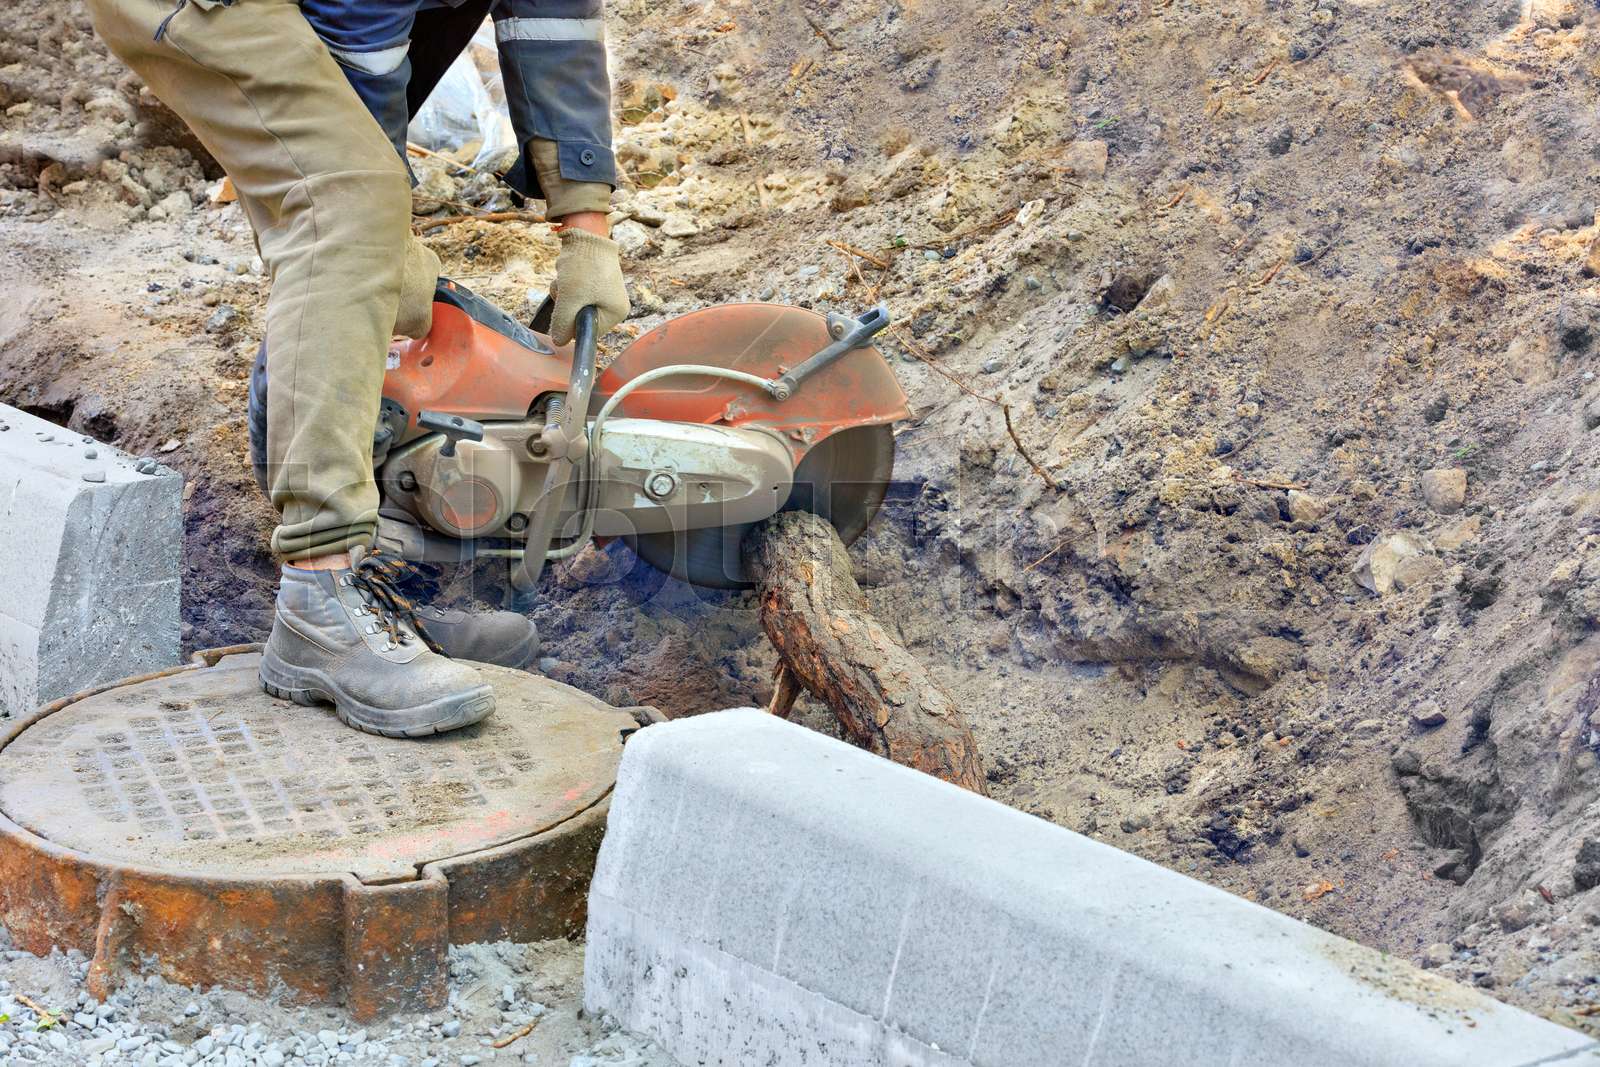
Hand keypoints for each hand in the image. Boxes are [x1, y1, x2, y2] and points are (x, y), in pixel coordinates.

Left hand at [549, 222, 628, 344]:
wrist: (587, 233)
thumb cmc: (584, 267)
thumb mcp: (570, 299)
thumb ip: (562, 323)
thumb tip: (558, 341)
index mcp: (616, 313)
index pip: (588, 332)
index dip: (571, 322)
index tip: (566, 306)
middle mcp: (614, 305)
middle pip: (580, 318)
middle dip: (567, 304)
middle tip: (565, 288)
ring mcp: (604, 292)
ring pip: (574, 304)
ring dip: (564, 293)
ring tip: (566, 277)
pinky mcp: (594, 281)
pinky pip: (575, 292)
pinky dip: (567, 283)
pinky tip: (568, 270)